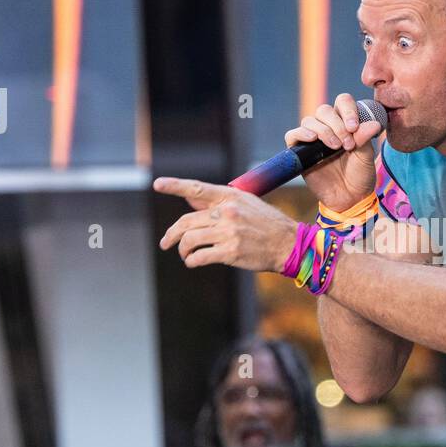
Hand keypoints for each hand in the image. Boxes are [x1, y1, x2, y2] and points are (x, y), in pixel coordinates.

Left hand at [154, 178, 298, 272]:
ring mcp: (229, 232)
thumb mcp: (244, 204)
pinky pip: (200, 256)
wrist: (288, 243)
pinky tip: (193, 262)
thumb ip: (215, 202)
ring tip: (184, 254)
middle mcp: (228, 212)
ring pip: (190, 240)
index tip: (157, 184)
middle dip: (172, 234)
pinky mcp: (231, 252)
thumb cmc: (266, 223)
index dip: (174, 186)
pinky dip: (192, 261)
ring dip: (182, 250)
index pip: (196, 189)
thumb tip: (189, 198)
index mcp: (230, 196)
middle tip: (165, 243)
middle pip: (186, 221)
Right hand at [283, 92, 382, 211]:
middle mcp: (328, 127)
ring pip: (310, 121)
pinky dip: (301, 133)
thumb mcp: (366, 156)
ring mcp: (313, 138)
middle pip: (324, 110)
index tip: (354, 127)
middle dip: (336, 124)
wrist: (350, 198)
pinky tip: (312, 139)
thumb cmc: (360, 174)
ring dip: (324, 131)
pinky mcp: (300, 151)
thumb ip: (365, 139)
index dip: (348, 110)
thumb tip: (372, 123)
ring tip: (335, 147)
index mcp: (345, 122)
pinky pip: (293, 135)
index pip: (342, 102)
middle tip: (347, 143)